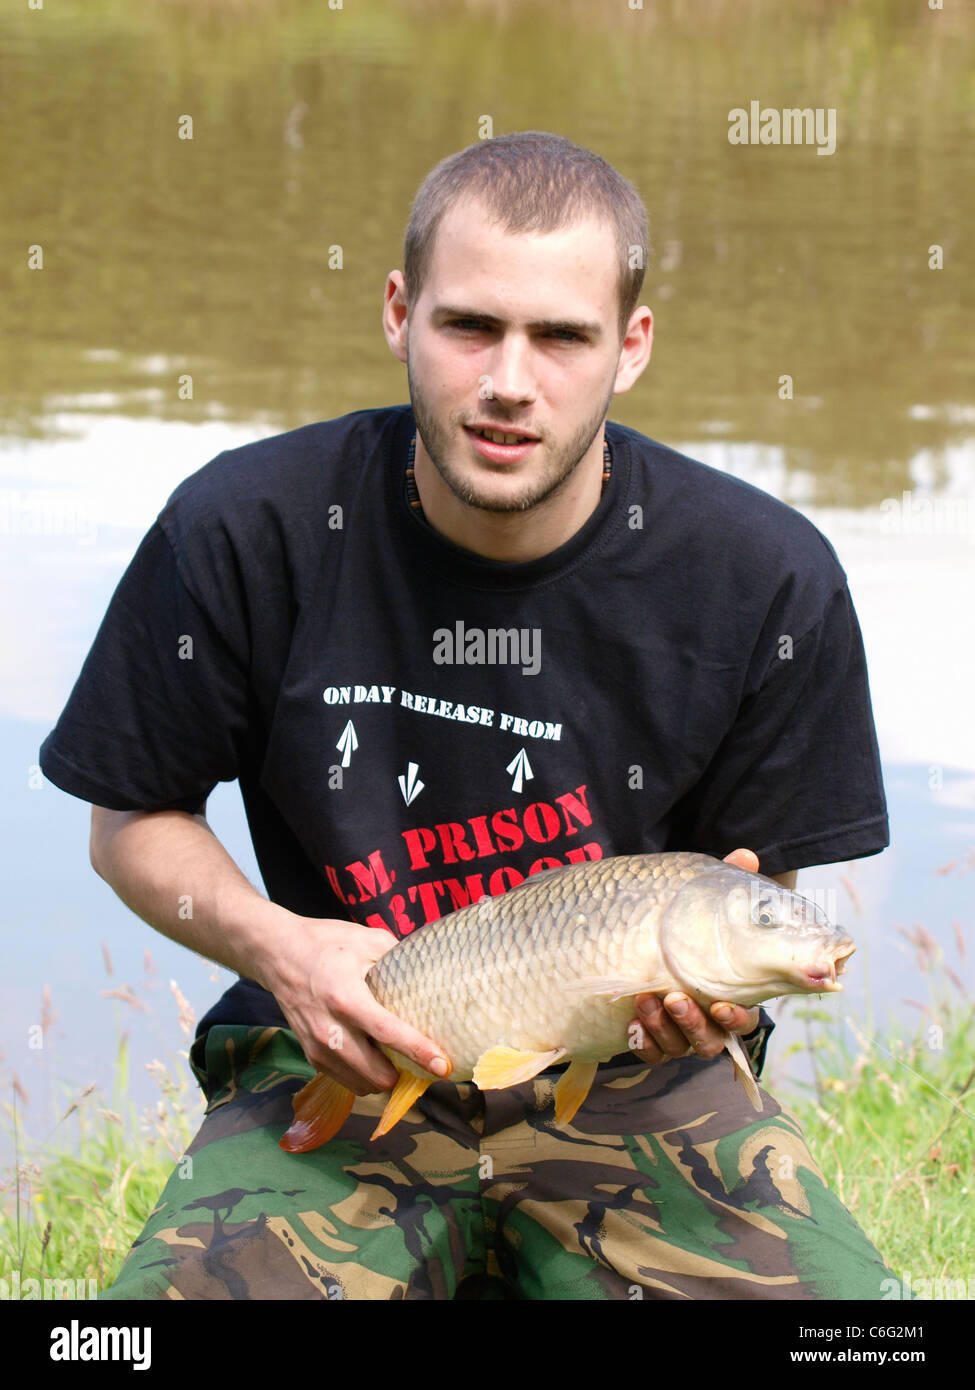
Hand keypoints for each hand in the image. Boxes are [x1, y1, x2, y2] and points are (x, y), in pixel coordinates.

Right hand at [263, 917, 450, 1094]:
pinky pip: (347, 1081)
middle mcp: (330, 1030)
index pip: (388, 1034)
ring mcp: (318, 1047)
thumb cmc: (325, 943)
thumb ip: (399, 959)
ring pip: (364, 1085)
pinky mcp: (311, 1055)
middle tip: (420, 1057)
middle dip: (404, 1072)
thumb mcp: (366, 940)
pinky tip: (374, 1055)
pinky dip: (366, 1075)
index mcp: (346, 998)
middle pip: (378, 1075)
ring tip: (397, 1056)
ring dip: (385, 1076)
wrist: (277, 953)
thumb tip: (431, 975)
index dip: (419, 1052)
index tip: (442, 1066)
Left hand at [628, 847, 761, 1064]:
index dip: (735, 1017)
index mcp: (727, 994)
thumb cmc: (682, 926)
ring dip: (664, 1028)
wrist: (632, 939)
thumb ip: (725, 884)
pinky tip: (630, 1022)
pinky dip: (643, 1040)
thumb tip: (746, 856)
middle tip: (675, 998)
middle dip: (694, 1023)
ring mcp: (676, 1032)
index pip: (743, 1018)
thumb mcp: (700, 903)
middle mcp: (705, 1019)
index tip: (720, 1003)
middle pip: (711, 1041)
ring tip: (647, 999)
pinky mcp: (648, 1038)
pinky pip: (649, 1052)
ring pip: (679, 1047)